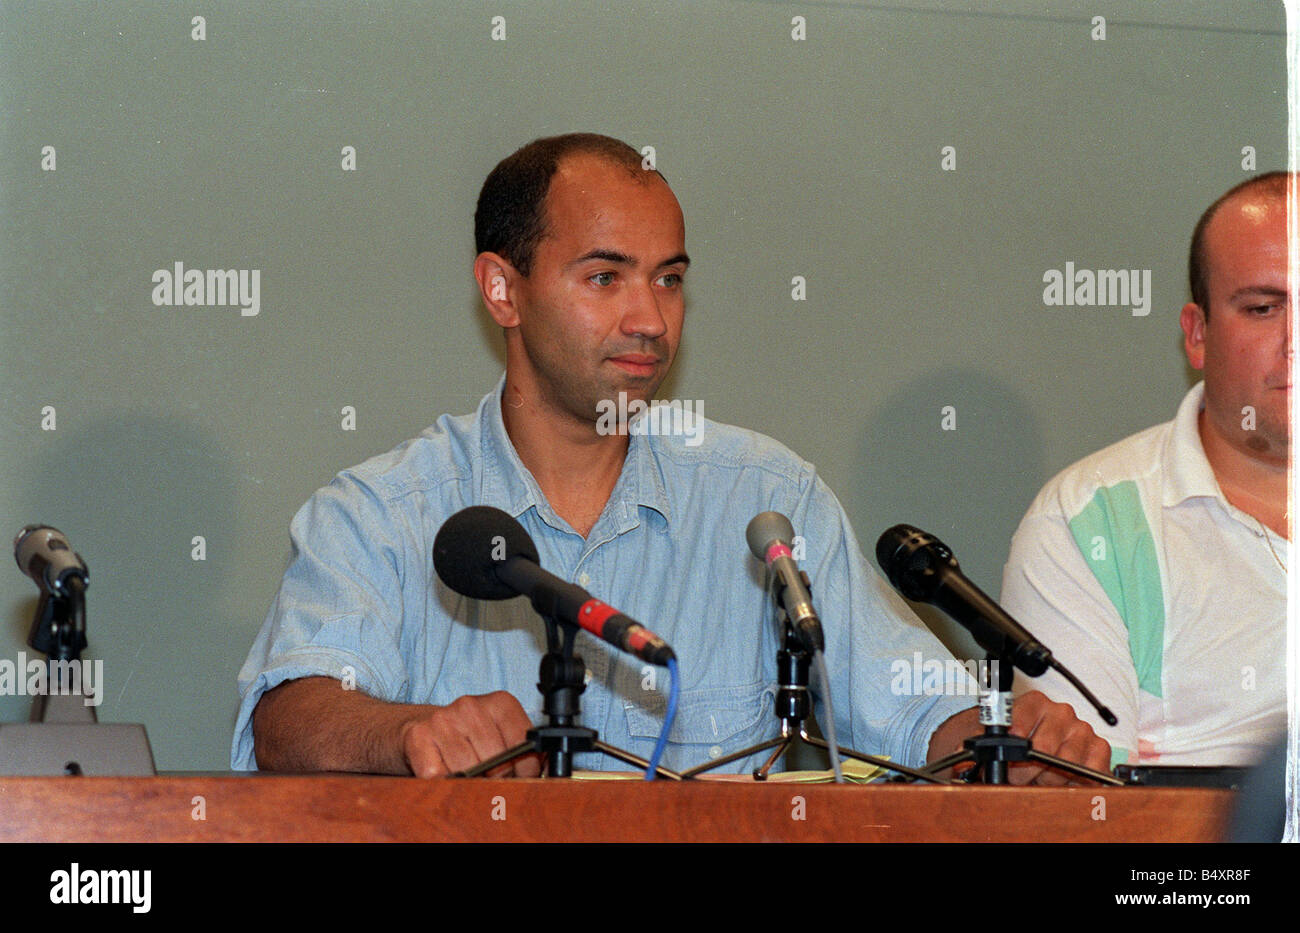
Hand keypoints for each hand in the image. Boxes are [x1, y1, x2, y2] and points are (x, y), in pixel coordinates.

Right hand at [400, 691, 540, 777]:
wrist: (418, 728)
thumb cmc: (466, 737)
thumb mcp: (500, 735)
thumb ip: (525, 749)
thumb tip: (547, 770)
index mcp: (499, 702)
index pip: (524, 743)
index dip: (526, 769)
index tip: (520, 777)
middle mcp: (470, 705)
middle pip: (496, 760)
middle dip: (498, 779)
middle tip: (491, 781)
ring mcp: (443, 720)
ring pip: (468, 770)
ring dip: (470, 783)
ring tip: (469, 777)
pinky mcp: (418, 737)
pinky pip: (439, 775)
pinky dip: (444, 782)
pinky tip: (446, 773)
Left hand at [928, 691, 1110, 784]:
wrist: (1032, 746)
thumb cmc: (1013, 741)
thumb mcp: (992, 739)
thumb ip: (976, 744)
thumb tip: (959, 755)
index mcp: (1034, 702)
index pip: (1020, 725)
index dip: (1011, 751)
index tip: (1006, 764)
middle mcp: (1061, 711)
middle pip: (1044, 749)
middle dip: (1026, 772)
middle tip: (1017, 780)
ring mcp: (1082, 729)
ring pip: (1065, 763)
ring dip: (1047, 780)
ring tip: (1037, 780)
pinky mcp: (1100, 749)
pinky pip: (1090, 770)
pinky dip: (1073, 782)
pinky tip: (1060, 781)